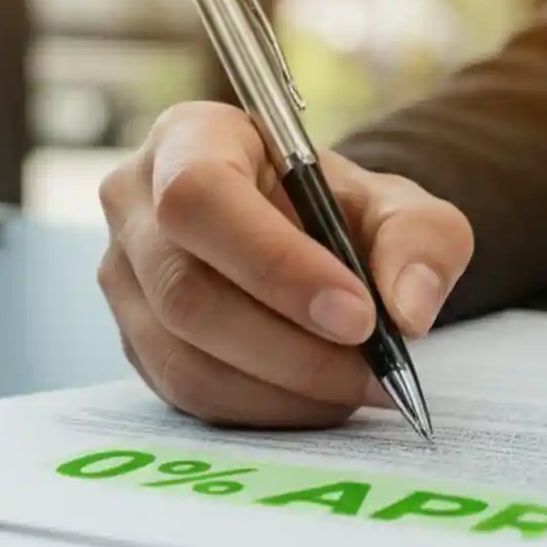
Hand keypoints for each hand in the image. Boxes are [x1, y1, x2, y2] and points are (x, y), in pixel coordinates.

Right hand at [97, 102, 472, 427]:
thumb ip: (421, 240)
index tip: (358, 315)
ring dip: (285, 387)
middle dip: (292, 346)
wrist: (312, 240)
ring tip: (360, 386)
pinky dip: (265, 409)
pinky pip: (188, 394)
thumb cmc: (343, 210)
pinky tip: (321, 396)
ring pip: (185, 356)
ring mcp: (125, 278)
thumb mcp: (401, 206)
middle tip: (374, 370)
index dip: (275, 264)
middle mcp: (136, 203)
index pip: (201, 196)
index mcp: (190, 138)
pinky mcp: (134, 342)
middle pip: (186, 290)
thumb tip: (410, 309)